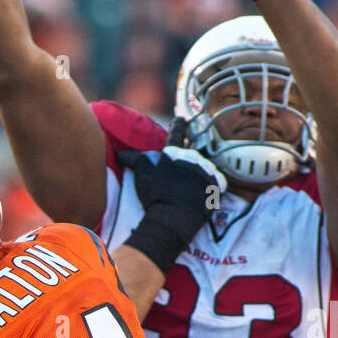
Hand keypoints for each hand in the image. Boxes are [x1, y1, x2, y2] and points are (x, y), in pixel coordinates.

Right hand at [120, 124, 226, 272]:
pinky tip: (202, 192)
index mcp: (174, 153)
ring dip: (199, 172)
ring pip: (203, 166)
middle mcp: (192, 157)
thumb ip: (134, 160)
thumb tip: (121, 153)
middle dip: (187, 158)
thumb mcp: (142, 176)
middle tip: (182, 171)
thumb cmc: (156, 196)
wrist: (174, 218)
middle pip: (191, 153)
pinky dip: (210, 185)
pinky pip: (215, 181)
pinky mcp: (216, 184)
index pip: (176, 133)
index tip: (181, 120)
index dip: (178, 126)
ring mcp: (206, 170)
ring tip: (191, 186)